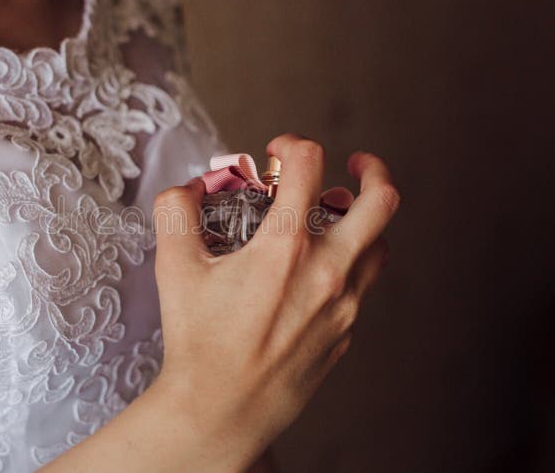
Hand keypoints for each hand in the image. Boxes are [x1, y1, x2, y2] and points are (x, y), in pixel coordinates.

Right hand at [152, 134, 398, 468]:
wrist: (221, 410)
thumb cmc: (199, 343)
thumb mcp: (174, 269)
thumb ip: (176, 213)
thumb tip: (188, 188)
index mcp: (285, 249)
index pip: (309, 166)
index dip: (294, 145)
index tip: (279, 153)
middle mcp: (326, 273)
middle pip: (380, 202)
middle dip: (371, 170)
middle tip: (354, 165)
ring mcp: (342, 306)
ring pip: (379, 245)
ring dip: (362, 222)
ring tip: (332, 221)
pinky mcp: (345, 332)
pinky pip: (362, 286)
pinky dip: (347, 264)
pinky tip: (313, 273)